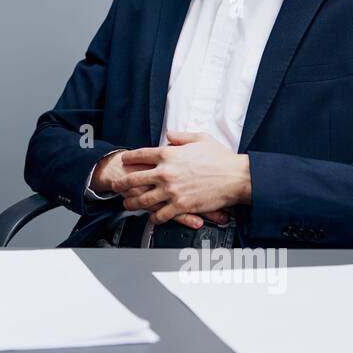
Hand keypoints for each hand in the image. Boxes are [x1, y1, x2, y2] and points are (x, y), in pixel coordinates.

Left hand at [108, 131, 249, 226]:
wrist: (236, 177)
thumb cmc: (222, 158)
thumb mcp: (201, 139)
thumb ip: (181, 137)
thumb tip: (170, 135)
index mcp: (169, 154)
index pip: (140, 155)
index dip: (129, 158)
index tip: (123, 160)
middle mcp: (166, 172)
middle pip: (134, 178)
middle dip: (121, 183)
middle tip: (116, 185)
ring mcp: (171, 190)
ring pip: (142, 199)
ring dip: (132, 203)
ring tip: (127, 204)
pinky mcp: (180, 206)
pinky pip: (161, 214)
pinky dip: (154, 217)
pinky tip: (152, 217)